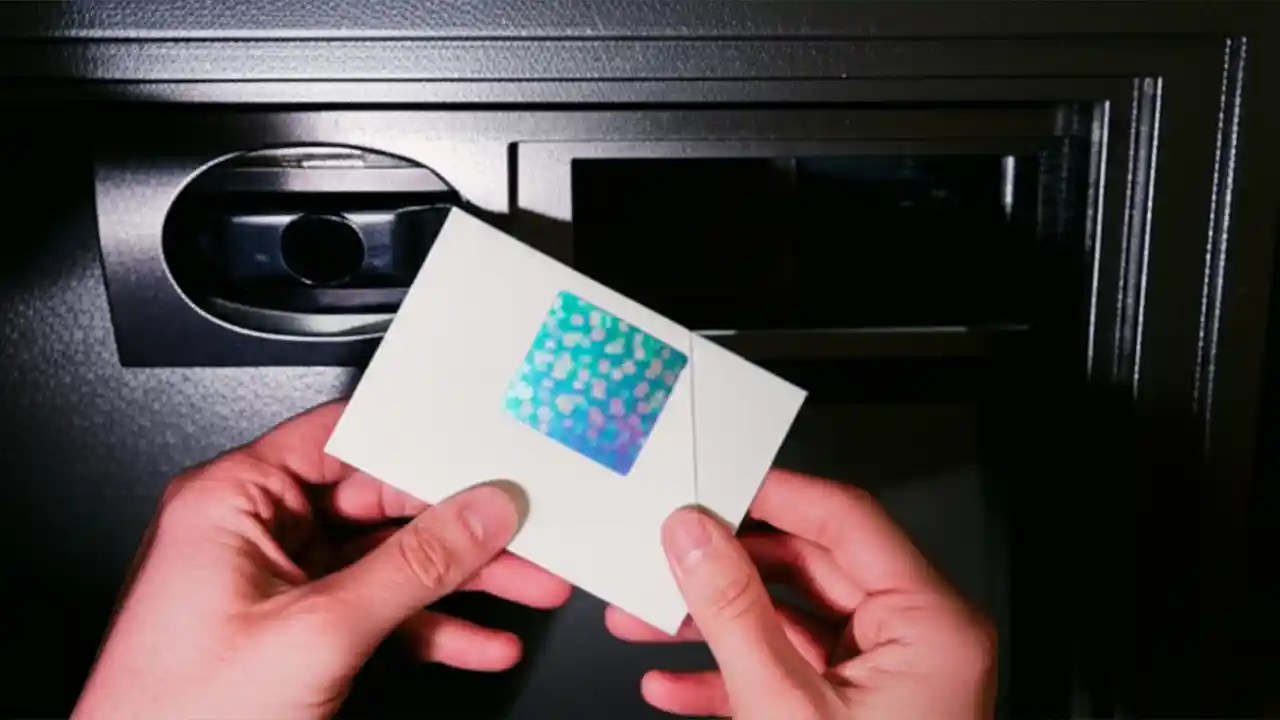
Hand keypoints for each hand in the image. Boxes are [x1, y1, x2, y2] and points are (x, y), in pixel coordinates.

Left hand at [74, 401, 570, 719]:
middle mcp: (253, 531)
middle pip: (380, 504)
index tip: (485, 459)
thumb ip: (412, 568)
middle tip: (524, 533)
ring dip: (461, 581)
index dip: (422, 447)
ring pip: (390, 562)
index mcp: (233, 499)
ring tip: (526, 585)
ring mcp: (277, 584)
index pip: (346, 440)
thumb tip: (478, 515)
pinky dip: (430, 628)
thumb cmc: (179, 716)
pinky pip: (378, 612)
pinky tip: (479, 640)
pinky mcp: (295, 630)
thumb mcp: (319, 630)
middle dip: (461, 528)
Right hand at [606, 470, 995, 718]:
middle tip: (667, 553)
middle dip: (725, 571)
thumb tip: (695, 538)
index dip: (773, 494)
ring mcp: (885, 679)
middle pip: (809, 571)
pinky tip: (674, 683)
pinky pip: (789, 672)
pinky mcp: (855, 712)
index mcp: (929, 623)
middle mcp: (916, 641)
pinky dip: (731, 676)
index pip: (845, 520)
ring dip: (714, 626)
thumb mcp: (787, 707)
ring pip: (789, 624)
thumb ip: (733, 614)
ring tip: (647, 621)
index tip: (714, 483)